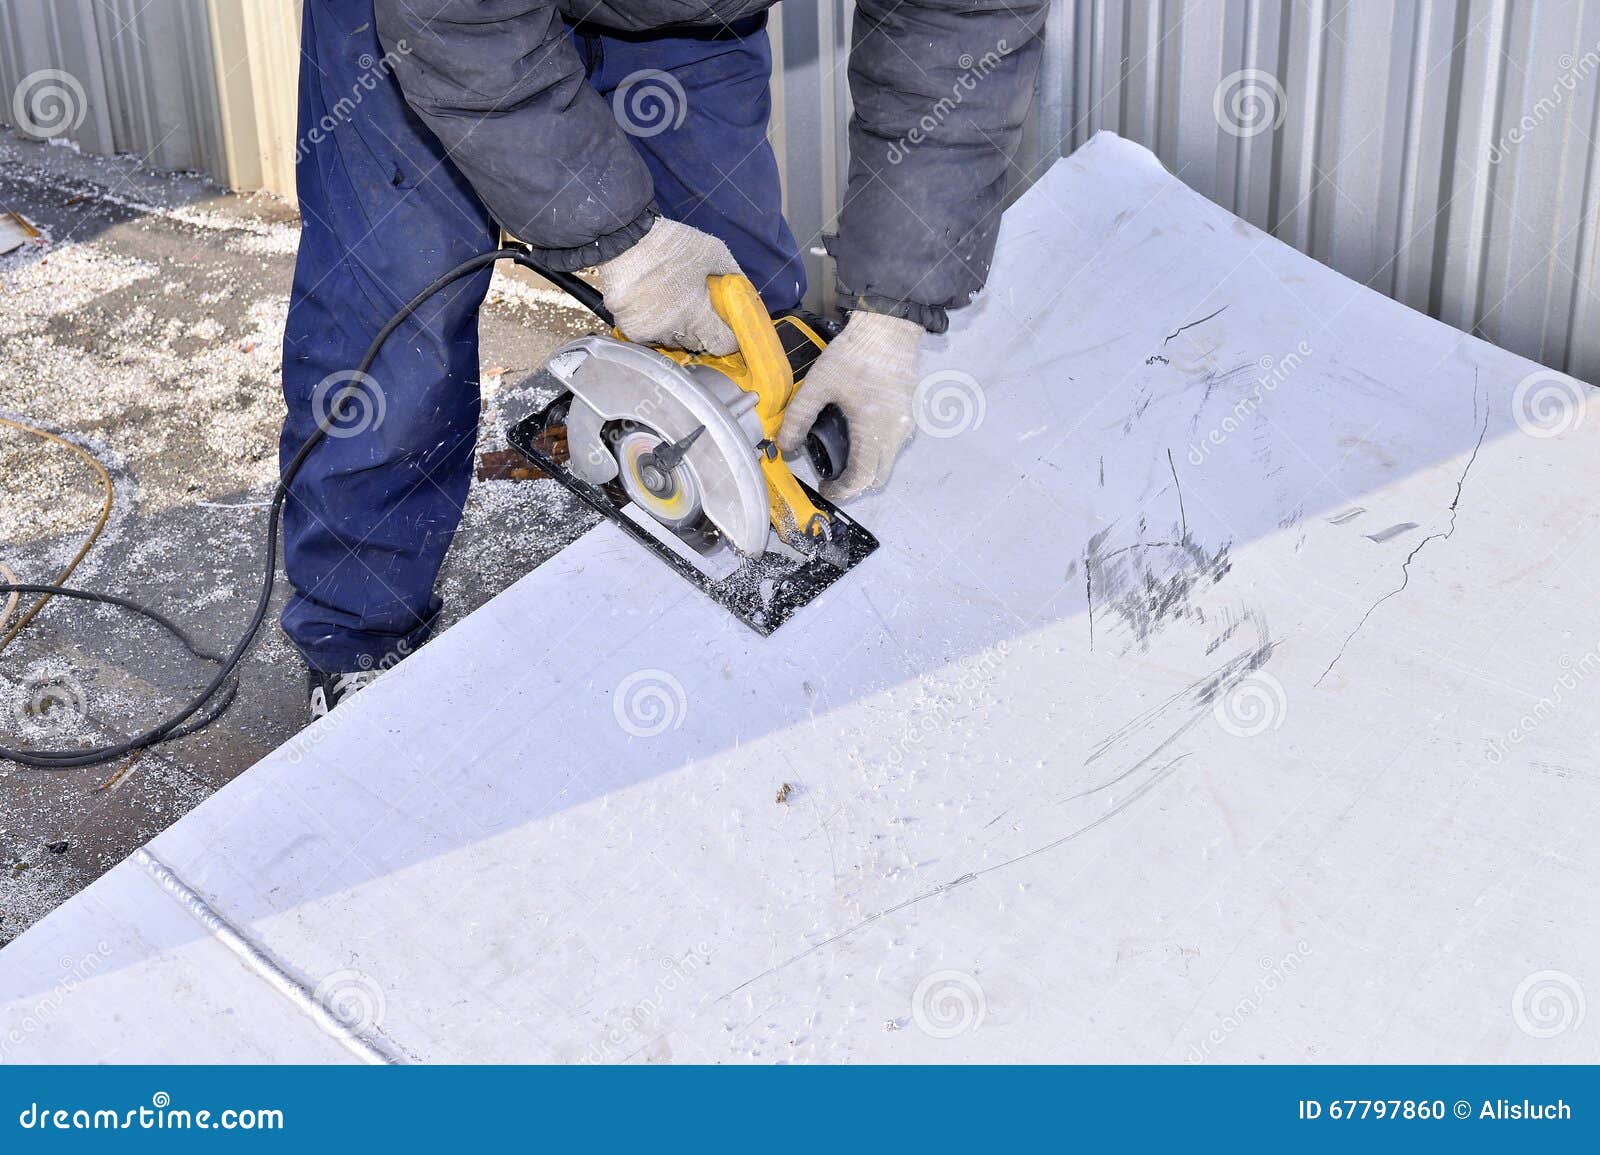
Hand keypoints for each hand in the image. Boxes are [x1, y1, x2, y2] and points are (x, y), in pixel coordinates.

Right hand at [597, 217, 741, 354]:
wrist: (625, 239)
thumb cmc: (669, 244)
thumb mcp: (712, 251)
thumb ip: (732, 273)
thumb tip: (745, 290)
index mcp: (696, 313)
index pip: (721, 345)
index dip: (728, 338)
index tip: (727, 329)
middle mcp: (673, 328)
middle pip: (696, 345)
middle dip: (702, 331)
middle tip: (697, 309)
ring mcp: (650, 332)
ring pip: (672, 341)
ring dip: (677, 329)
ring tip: (672, 303)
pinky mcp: (631, 330)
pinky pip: (650, 338)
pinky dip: (655, 327)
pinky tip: (654, 305)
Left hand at [777, 310, 923, 500]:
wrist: (888, 327)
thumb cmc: (854, 355)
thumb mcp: (818, 385)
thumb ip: (799, 417)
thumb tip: (785, 445)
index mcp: (874, 431)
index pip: (861, 478)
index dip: (842, 491)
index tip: (826, 488)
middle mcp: (895, 433)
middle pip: (879, 476)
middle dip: (856, 483)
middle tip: (834, 477)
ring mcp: (906, 422)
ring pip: (889, 460)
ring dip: (868, 467)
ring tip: (844, 456)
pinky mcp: (909, 411)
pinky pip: (895, 443)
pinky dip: (878, 450)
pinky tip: (859, 434)